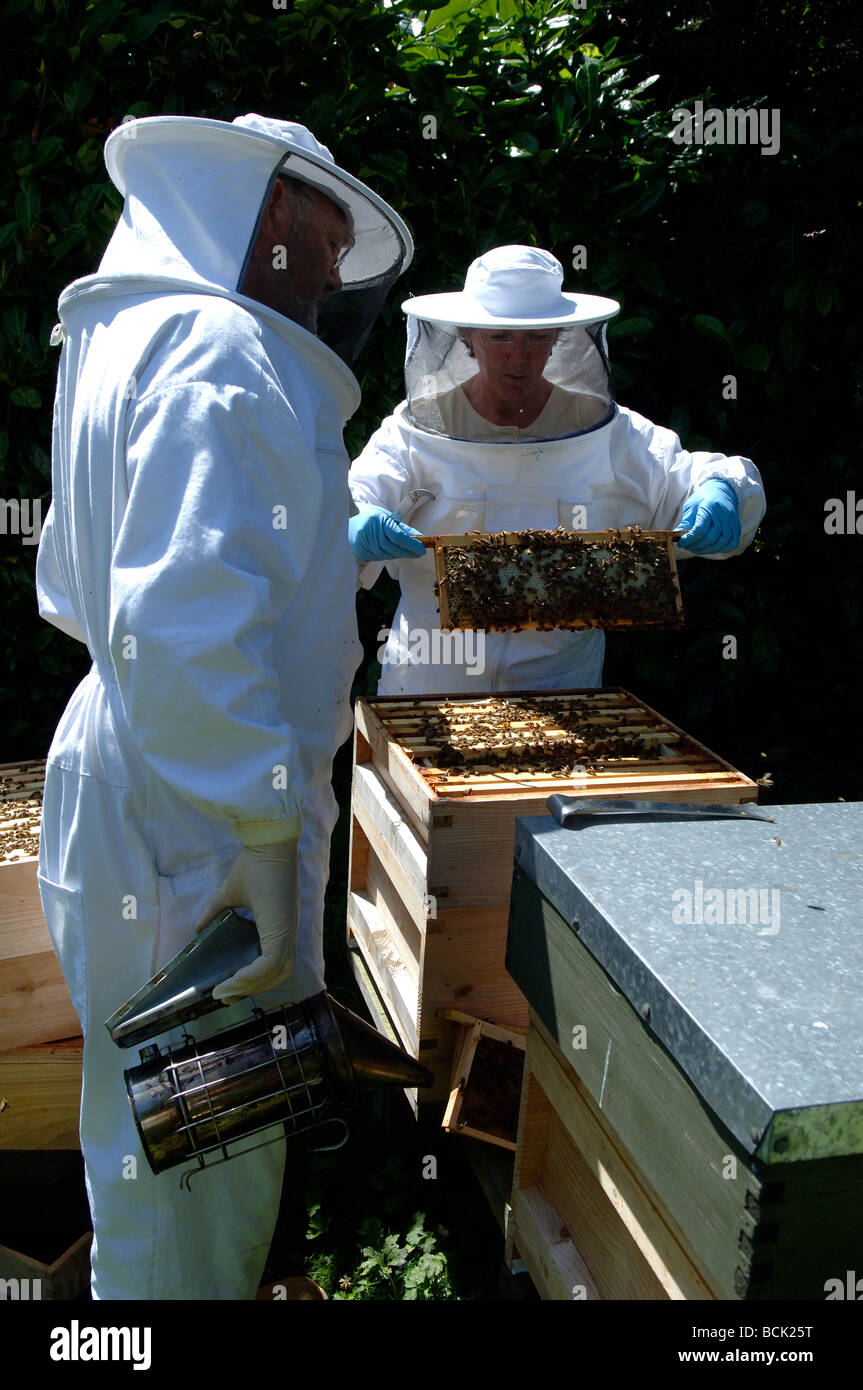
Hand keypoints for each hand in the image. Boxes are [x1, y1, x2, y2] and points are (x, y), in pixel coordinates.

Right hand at [194, 840, 298, 1000]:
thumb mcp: (229, 894)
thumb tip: (196, 928)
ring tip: (226, 990)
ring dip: (251, 986)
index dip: (256, 979)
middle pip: (279, 975)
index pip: (276, 963)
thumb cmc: (254, 864)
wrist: (266, 843)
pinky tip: (233, 980)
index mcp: (279, 926)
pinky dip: (253, 976)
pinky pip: (270, 963)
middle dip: (252, 989)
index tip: (230, 988)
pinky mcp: (281, 929)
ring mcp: (287, 931)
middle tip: (226, 996)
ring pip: (276, 974)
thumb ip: (214, 912)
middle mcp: (288, 933)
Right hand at [349, 504, 426, 561]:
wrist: (346, 518)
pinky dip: (387, 555)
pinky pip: (379, 557)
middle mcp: (368, 533)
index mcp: (377, 521)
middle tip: (418, 552)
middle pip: (393, 548)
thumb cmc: (369, 516)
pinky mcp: (360, 553)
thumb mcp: (387, 517)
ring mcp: (363, 544)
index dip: (411, 545)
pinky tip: (390, 551)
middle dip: (408, 551)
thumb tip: (419, 537)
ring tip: (405, 550)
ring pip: (387, 555)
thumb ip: (403, 528)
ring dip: (399, 554)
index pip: (398, 537)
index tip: (422, 549)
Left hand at [678, 479, 740, 554]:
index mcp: (710, 506)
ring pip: (722, 542)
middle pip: (712, 537)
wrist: (722, 490)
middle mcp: (723, 514)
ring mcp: (732, 521)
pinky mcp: (737, 526)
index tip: (681, 542)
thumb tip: (674, 536)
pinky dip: (721, 548)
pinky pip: (732, 543)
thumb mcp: (691, 506)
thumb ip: (685, 522)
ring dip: (707, 550)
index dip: (690, 539)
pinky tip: (710, 548)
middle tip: (687, 546)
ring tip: (696, 548)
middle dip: (697, 545)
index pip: (701, 528)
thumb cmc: (704, 498)